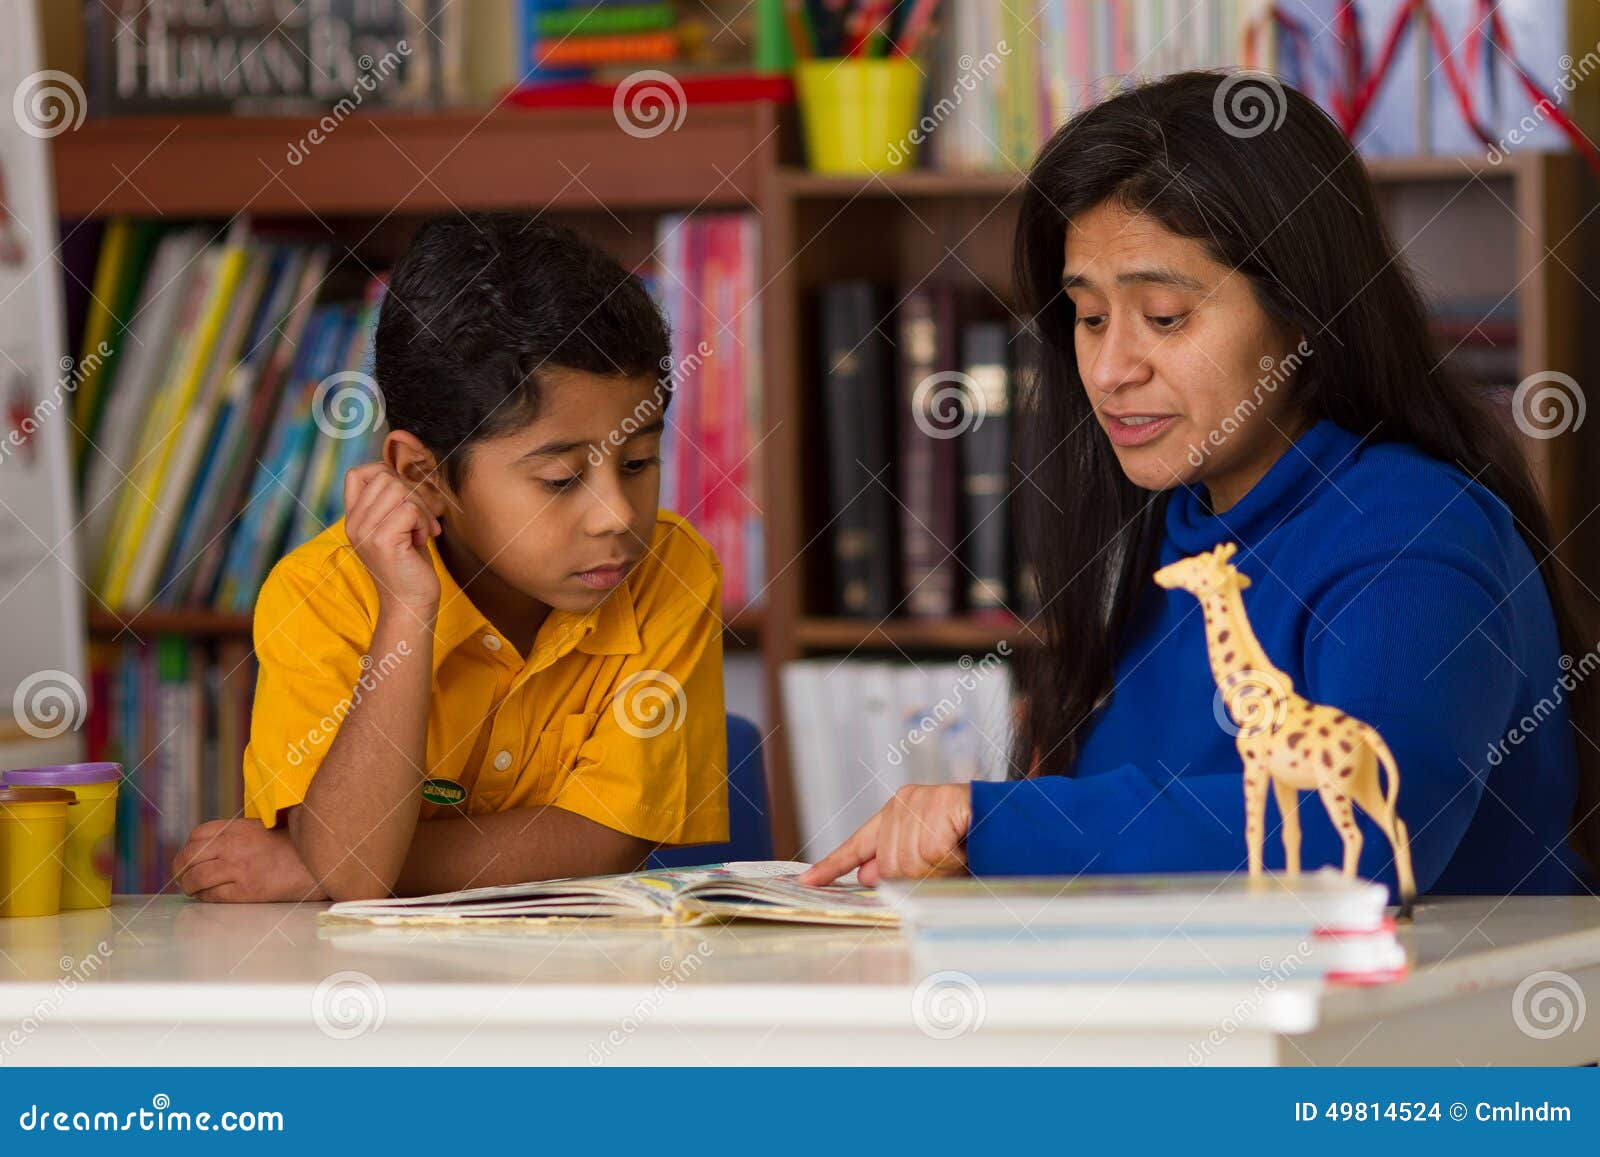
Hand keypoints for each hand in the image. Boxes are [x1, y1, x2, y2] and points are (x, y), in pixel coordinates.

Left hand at [172, 818, 328, 902]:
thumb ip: (239, 835)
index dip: (189, 848)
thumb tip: (213, 849)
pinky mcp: (246, 890)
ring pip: (195, 878)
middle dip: (180, 869)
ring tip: (193, 889)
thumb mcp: (265, 829)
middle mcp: (234, 845)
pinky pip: (212, 896)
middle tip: (182, 877)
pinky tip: (208, 897)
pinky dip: (204, 898)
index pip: (198, 835)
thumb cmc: (296, 847)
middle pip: (188, 856)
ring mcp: (239, 868)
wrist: (319, 863)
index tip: (189, 858)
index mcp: (238, 827)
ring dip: (189, 886)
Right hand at [344, 462, 440, 611]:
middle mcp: (354, 523)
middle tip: (422, 520)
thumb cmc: (409, 565)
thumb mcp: (396, 528)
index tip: (405, 497)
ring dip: (421, 508)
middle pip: (385, 477)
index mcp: (354, 518)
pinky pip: (409, 509)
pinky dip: (424, 521)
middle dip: (414, 493)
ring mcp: (365, 532)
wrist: (410, 604)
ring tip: (422, 531)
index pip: (357, 474)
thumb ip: (392, 503)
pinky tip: (422, 540)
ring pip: (399, 490)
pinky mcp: (382, 541)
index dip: (385, 474)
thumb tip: (408, 473)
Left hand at [798, 784, 972, 886]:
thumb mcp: (931, 858)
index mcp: (896, 814)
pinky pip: (933, 853)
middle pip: (888, 865)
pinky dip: (951, 860)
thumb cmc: (973, 840)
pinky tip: (965, 846)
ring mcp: (921, 801)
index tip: (806, 882)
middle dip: (918, 877)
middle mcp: (903, 803)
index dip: (831, 866)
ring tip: (959, 854)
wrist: (1014, 819)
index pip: (857, 845)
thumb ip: (897, 863)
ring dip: (937, 871)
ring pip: (909, 862)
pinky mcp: (940, 803)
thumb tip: (865, 875)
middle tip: (948, 867)